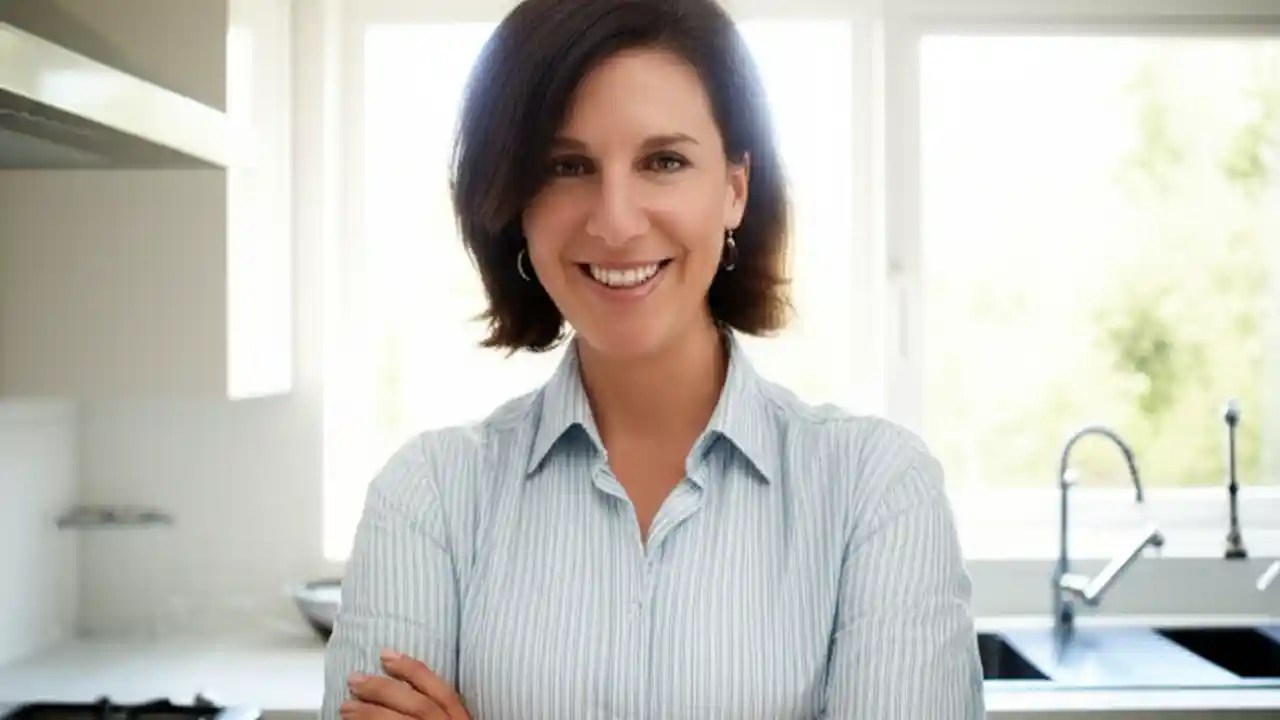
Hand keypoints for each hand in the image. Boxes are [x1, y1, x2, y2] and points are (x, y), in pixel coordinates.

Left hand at [341, 649, 470, 719]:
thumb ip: (440, 707)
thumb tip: (406, 686)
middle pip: (417, 705)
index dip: (412, 669)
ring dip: (368, 714)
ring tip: (345, 707)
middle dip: (383, 690)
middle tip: (355, 680)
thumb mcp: (455, 719)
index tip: (386, 654)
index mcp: (460, 718)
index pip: (441, 690)